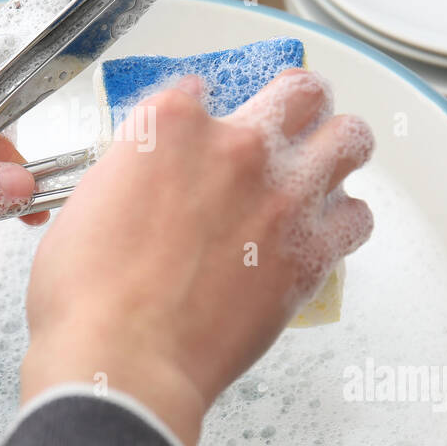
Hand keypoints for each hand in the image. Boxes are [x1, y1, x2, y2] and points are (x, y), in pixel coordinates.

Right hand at [22, 69, 373, 445]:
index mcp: (171, 125)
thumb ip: (131, 172)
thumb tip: (146, 179)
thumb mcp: (88, 202)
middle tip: (290, 122)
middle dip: (298, 103)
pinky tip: (325, 229)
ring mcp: (283, 197)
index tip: (200, 125)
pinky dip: (344, 220)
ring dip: (337, 148)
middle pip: (303, 91)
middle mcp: (237, 148)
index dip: (201, 108)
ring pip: (351, 139)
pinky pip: (358, 218)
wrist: (124, 358)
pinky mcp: (311, 252)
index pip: (202, 86)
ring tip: (325, 163)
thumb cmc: (90, 295)